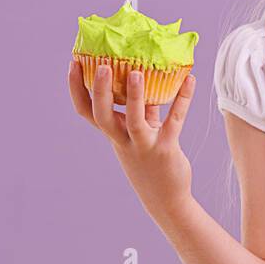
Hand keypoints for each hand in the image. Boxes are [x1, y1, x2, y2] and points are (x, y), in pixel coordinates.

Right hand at [68, 58, 197, 217]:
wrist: (166, 199)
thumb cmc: (150, 162)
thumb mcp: (140, 135)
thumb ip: (142, 109)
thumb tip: (146, 79)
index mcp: (113, 134)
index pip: (86, 111)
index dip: (76, 88)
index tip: (73, 64)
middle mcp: (123, 140)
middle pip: (102, 115)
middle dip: (98, 91)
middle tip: (100, 65)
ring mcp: (143, 146)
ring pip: (135, 120)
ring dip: (135, 96)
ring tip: (136, 71)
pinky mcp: (165, 149)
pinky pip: (174, 121)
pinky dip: (183, 99)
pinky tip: (191, 80)